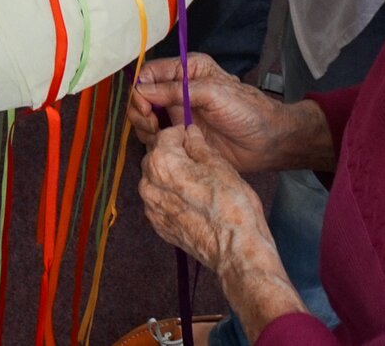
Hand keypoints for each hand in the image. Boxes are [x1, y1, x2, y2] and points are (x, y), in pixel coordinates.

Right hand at [129, 54, 295, 172]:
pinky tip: (166, 148)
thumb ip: (177, 90)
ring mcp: (178, 116)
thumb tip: (141, 90)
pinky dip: (154, 143)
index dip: (141, 89)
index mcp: (187, 71)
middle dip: (139, 110)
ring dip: (144, 128)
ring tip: (159, 137)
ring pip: (145, 119)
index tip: (145, 107)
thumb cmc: (247, 110)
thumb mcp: (213, 93)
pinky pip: (157, 139)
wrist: (268, 142)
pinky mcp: (181, 138)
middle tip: (151, 124)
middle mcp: (178, 91)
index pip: (150, 73)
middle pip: (142, 97)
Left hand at [138, 124, 269, 272]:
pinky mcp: (158, 226)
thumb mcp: (219, 165)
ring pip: (156, 181)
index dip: (182, 134)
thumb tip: (190, 133)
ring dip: (170, 177)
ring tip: (197, 184)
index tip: (195, 139)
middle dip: (173, 154)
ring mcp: (152, 208)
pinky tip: (193, 203)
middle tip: (199, 162)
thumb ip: (199, 145)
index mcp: (161, 163)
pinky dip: (171, 198)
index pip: (165, 135)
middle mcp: (148, 184)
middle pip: (156, 157)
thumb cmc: (232, 205)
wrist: (235, 250)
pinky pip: (160, 202)